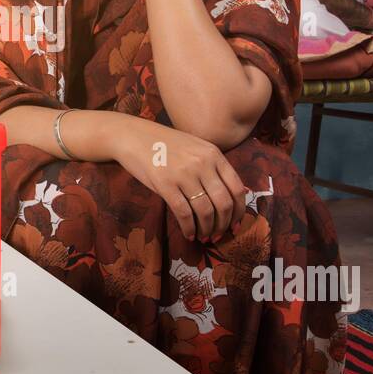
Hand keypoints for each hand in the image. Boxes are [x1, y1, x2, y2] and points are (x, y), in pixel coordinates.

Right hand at [111, 117, 245, 243]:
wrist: (133, 136)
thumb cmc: (166, 144)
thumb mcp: (196, 148)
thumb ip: (214, 167)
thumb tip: (235, 194)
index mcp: (213, 154)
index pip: (237, 188)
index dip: (239, 211)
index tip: (236, 225)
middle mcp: (202, 164)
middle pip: (223, 203)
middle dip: (223, 225)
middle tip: (218, 235)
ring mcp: (184, 174)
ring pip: (205, 211)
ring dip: (207, 229)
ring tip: (203, 237)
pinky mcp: (165, 185)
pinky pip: (183, 213)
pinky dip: (189, 228)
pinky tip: (188, 234)